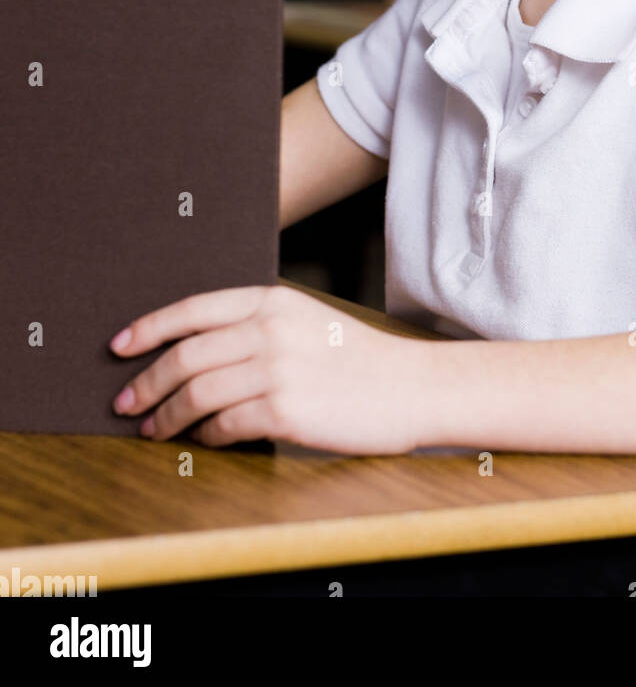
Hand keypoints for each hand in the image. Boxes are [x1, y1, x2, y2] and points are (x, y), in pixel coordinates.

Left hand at [108, 285, 434, 454]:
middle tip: (126, 403)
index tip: (119, 347)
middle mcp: (271, 329)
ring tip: (155, 431)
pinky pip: (224, 426)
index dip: (148, 328)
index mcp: (272, 300)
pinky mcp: (286, 411)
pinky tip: (202, 441)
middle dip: (146, 383)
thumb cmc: (358, 358)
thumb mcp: (306, 320)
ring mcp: (278, 370)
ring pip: (197, 393)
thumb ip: (258, 324)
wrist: (410, 386)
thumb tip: (193, 351)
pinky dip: (204, 437)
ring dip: (167, 417)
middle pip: (186, 356)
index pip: (193, 310)